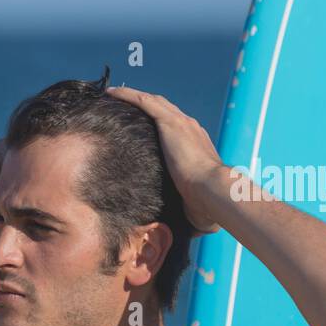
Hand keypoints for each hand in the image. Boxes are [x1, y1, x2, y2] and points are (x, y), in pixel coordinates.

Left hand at [105, 85, 223, 234]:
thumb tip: (180, 233)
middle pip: (165, 111)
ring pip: (154, 102)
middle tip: (126, 106)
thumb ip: (188, 212)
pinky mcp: (171, 123)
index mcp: (198, 147)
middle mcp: (191, 129)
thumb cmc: (208, 205)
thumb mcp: (195, 208)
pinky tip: (112, 92)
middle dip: (147, 106)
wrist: (213, 192)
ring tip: (114, 95)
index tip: (147, 129)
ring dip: (135, 97)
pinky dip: (129, 95)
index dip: (162, 127)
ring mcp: (182, 124)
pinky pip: (145, 102)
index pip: (177, 131)